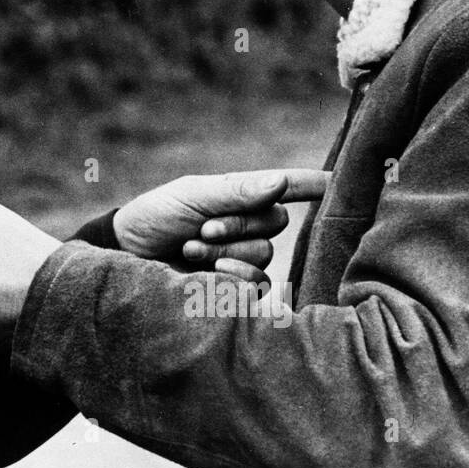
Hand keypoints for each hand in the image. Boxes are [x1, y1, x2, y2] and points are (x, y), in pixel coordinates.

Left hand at [114, 169, 329, 270]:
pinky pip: (258, 284)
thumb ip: (236, 192)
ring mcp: (245, 256)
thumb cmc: (158, 216)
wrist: (128, 256)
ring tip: (192, 249)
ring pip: (264, 254)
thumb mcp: (193, 196)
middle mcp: (251, 225)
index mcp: (243, 195)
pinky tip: (210, 272)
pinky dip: (236, 276)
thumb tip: (280, 182)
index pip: (288, 186)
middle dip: (238, 225)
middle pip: (276, 223)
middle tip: (203, 228)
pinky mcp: (237, 287)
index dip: (315, 183)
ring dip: (226, 251)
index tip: (340, 180)